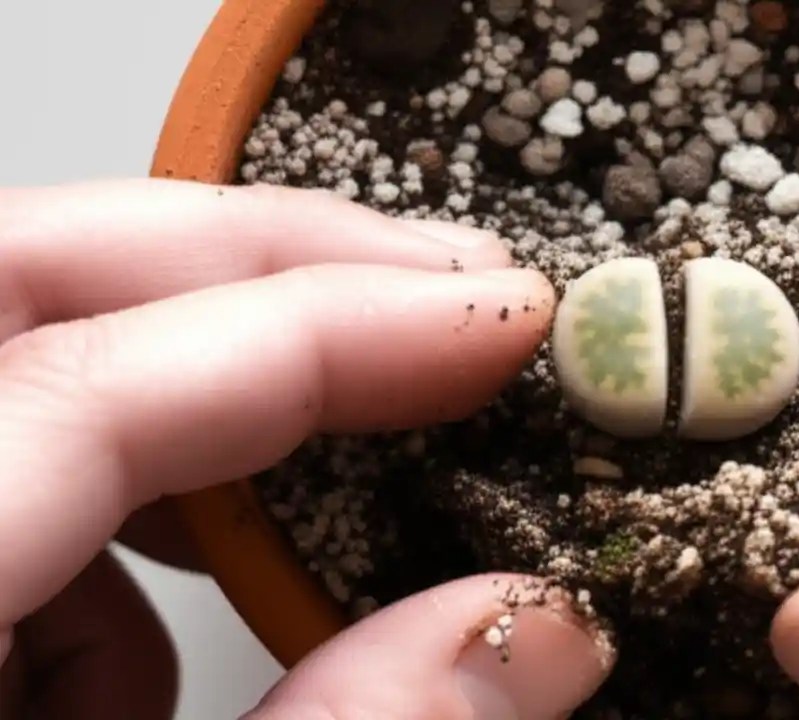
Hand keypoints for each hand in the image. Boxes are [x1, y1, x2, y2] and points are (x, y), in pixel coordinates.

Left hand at [0, 180, 611, 718]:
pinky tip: (149, 670)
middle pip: (25, 283)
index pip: (79, 384)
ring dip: (195, 399)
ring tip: (338, 491)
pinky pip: (2, 480)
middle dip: (257, 262)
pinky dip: (110, 535)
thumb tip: (536, 624)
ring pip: (23, 361)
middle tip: (442, 282)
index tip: (497, 318)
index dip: (315, 328)